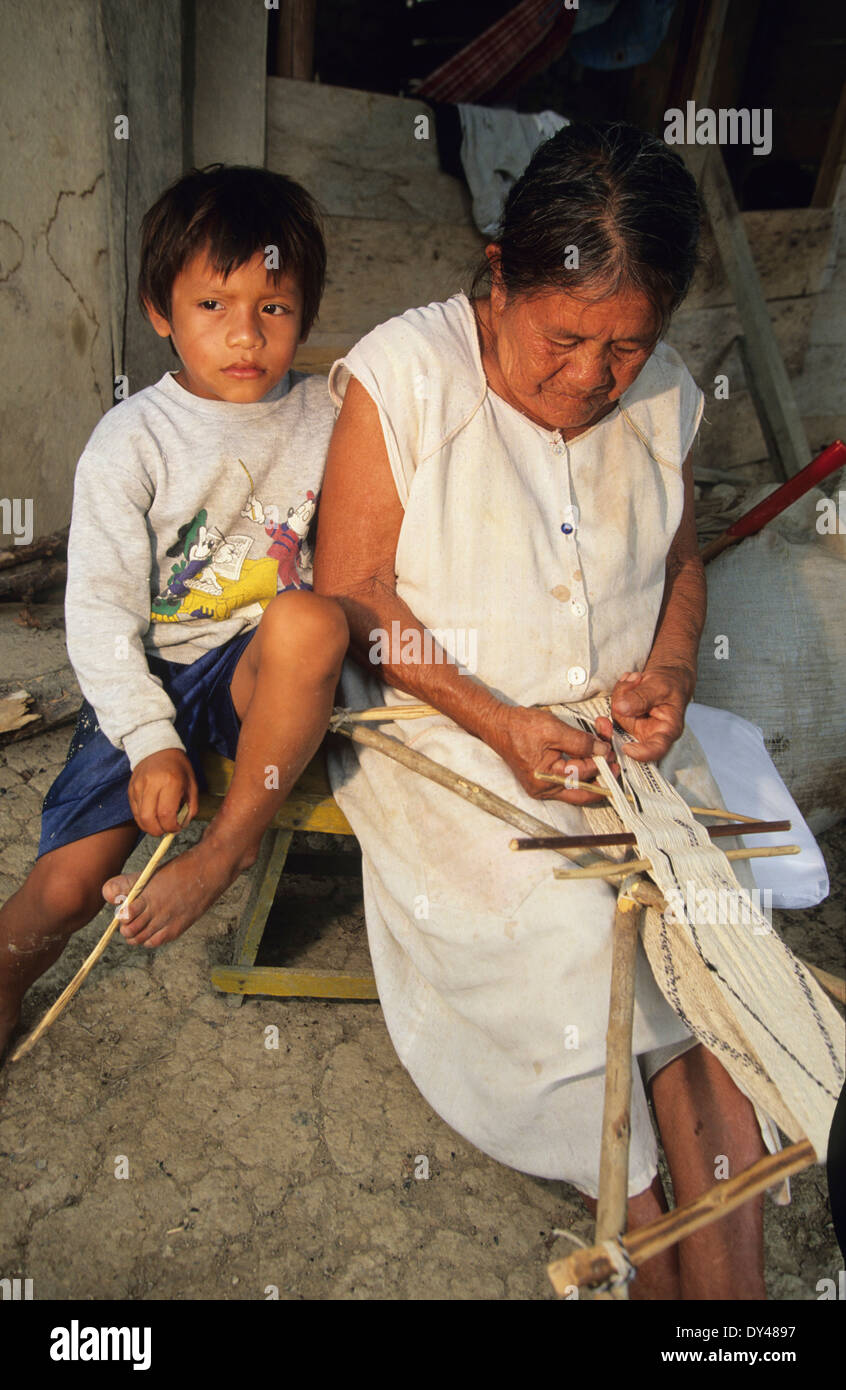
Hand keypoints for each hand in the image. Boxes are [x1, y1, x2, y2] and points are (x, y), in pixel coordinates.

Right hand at [128, 748, 197, 835]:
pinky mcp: (131, 789)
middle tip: (167, 829)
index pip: (166, 814)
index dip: (171, 827)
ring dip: (150, 827)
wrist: (157, 748)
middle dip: (158, 831)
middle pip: (149, 819)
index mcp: (170, 782)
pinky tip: (152, 814)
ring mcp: (138, 787)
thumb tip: (182, 825)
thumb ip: (190, 807)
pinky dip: (143, 818)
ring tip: (160, 822)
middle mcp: (151, 784)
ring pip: (140, 818)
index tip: (177, 827)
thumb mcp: (192, 785)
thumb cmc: (178, 767)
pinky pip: (135, 811)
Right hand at [486, 704, 618, 803]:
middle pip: (584, 791)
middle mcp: (545, 789)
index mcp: (546, 779)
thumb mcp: (553, 729)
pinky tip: (587, 753)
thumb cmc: (520, 727)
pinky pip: (569, 779)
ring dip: (593, 770)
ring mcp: (544, 787)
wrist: (498, 725)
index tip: (609, 748)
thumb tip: (602, 750)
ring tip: (601, 752)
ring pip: (578, 786)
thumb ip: (580, 742)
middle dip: (602, 776)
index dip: (600, 761)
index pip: (583, 774)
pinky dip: (580, 767)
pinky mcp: (544, 780)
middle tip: (615, 764)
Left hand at [610, 665, 693, 762]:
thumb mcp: (660, 687)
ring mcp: (635, 725)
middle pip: (627, 730)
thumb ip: (641, 697)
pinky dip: (619, 692)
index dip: (641, 753)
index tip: (626, 747)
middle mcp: (650, 732)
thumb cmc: (671, 683)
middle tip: (634, 681)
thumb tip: (620, 708)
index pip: (656, 750)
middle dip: (624, 703)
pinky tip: (630, 683)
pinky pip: (614, 707)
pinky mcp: (626, 717)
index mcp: (667, 730)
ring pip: (617, 714)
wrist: (667, 675)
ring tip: (636, 679)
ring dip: (622, 692)